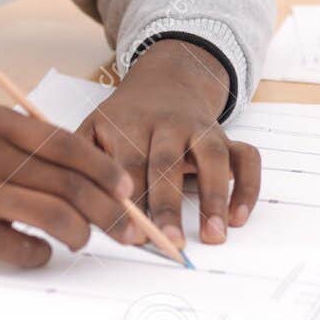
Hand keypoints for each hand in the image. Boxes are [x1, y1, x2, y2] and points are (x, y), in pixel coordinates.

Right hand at [0, 105, 140, 267]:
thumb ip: (24, 140)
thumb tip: (95, 174)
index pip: (65, 144)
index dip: (103, 169)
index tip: (126, 188)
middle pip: (68, 182)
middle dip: (107, 209)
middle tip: (124, 227)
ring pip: (54, 215)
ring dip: (80, 234)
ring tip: (82, 239)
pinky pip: (22, 248)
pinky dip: (42, 255)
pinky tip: (41, 251)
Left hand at [77, 39, 260, 247]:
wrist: (165, 80)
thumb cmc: (124, 118)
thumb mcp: (94, 128)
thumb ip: (83, 162)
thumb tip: (72, 205)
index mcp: (130, 124)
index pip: (126, 166)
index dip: (129, 201)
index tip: (130, 234)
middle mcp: (168, 124)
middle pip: (167, 163)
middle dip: (169, 204)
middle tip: (170, 240)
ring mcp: (200, 129)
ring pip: (213, 157)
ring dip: (215, 197)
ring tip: (214, 235)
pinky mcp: (226, 136)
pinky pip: (247, 158)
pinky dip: (247, 186)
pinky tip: (239, 217)